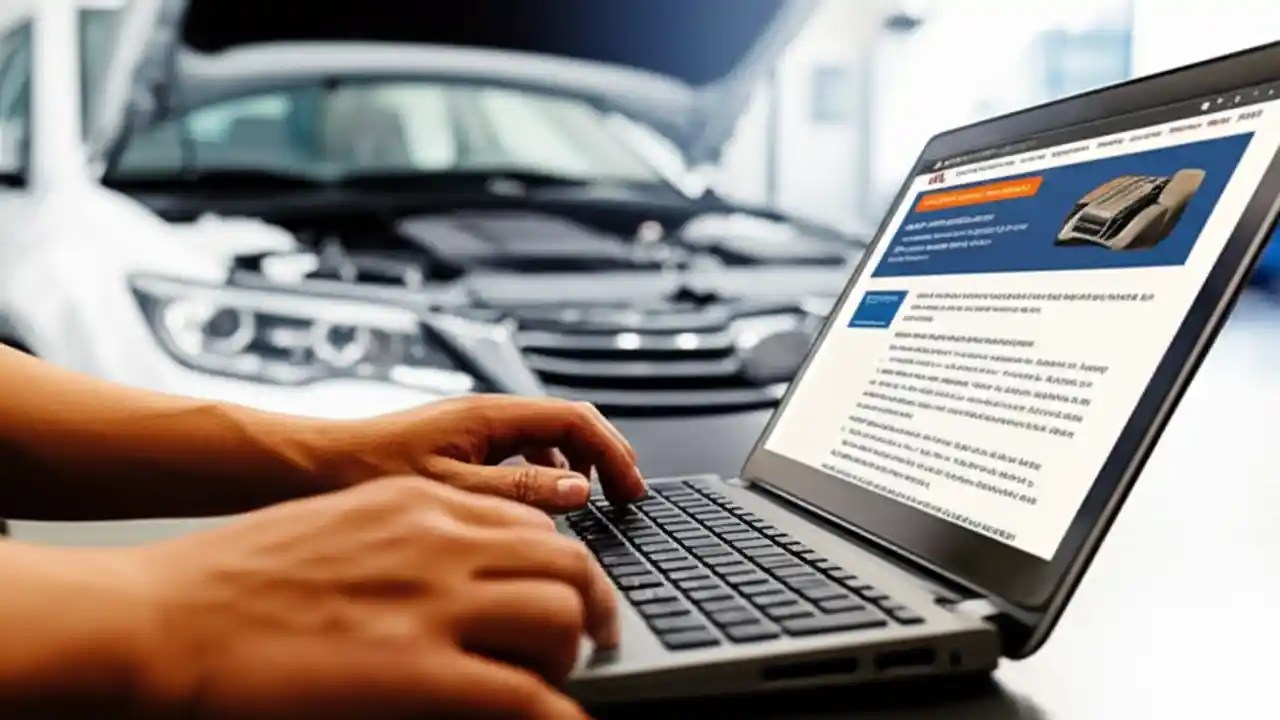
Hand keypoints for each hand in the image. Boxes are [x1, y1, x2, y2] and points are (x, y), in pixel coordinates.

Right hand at [127, 477, 610, 718]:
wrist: (164, 618)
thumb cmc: (233, 580)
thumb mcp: (339, 533)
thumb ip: (405, 547)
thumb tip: (448, 581)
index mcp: (418, 503)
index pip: (531, 519)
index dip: (558, 562)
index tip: (564, 589)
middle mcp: (440, 540)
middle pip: (566, 561)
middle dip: (590, 604)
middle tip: (592, 638)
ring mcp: (434, 602)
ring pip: (560, 617)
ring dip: (571, 655)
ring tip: (555, 683)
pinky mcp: (420, 671)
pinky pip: (527, 695)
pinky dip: (559, 715)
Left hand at [329, 395, 646, 512]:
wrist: (304, 468)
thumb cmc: (361, 473)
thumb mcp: (449, 491)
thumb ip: (519, 490)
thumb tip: (578, 490)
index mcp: (489, 416)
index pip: (577, 420)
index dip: (614, 453)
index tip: (632, 490)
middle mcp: (486, 416)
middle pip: (569, 425)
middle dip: (604, 458)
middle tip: (625, 498)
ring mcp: (473, 431)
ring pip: (546, 441)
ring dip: (576, 468)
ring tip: (590, 507)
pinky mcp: (459, 449)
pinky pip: (520, 455)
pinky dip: (544, 477)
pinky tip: (536, 510)